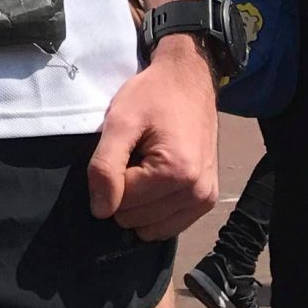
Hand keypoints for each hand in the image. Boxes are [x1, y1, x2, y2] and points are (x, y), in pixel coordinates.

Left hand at [86, 38, 221, 239]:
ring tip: (147, 165)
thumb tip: (100, 210)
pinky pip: (169, 226)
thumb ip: (105, 166)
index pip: (120, 203)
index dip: (112, 177)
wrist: (189, 79)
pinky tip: (158, 180)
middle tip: (136, 156)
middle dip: (127, 191)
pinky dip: (156, 210)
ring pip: (151, 228)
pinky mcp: (206, 200)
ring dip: (141, 202)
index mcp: (175, 173)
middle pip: (135, 219)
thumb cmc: (153, 96)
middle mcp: (196, 193)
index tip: (124, 149)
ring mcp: (204, 200)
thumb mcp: (120, 121)